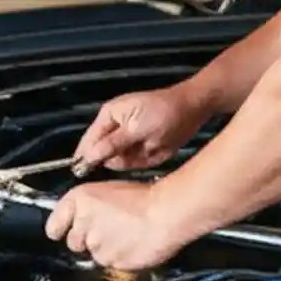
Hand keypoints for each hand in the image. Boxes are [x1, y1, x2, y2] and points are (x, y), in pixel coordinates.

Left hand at [44, 180, 181, 269]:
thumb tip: (89, 217)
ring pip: (96, 254)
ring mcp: (96, 246)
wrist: (169, 213)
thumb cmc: (149, 197)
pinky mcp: (113, 263)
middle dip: (89, 239)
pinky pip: (114, 264)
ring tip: (130, 235)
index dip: (61, 228)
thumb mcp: (113, 190)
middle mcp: (82, 224)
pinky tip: (137, 244)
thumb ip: (92, 207)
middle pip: (74, 242)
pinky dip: (123, 257)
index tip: (64, 231)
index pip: (54, 226)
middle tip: (111, 228)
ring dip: (108, 248)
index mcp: (79, 200)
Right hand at [75, 83, 210, 171]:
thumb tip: (89, 157)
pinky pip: (138, 161)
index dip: (87, 157)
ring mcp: (129, 138)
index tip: (87, 171)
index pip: (89, 141)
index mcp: (109, 117)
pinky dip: (147, 159)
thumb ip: (113, 144)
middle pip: (105, 154)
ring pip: (122, 160)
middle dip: (121, 158)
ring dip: (137, 159)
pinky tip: (158, 148)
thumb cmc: (165, 112)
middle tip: (140, 150)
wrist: (194, 109)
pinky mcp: (142, 147)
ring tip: (153, 145)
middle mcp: (115, 128)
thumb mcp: (137, 129)